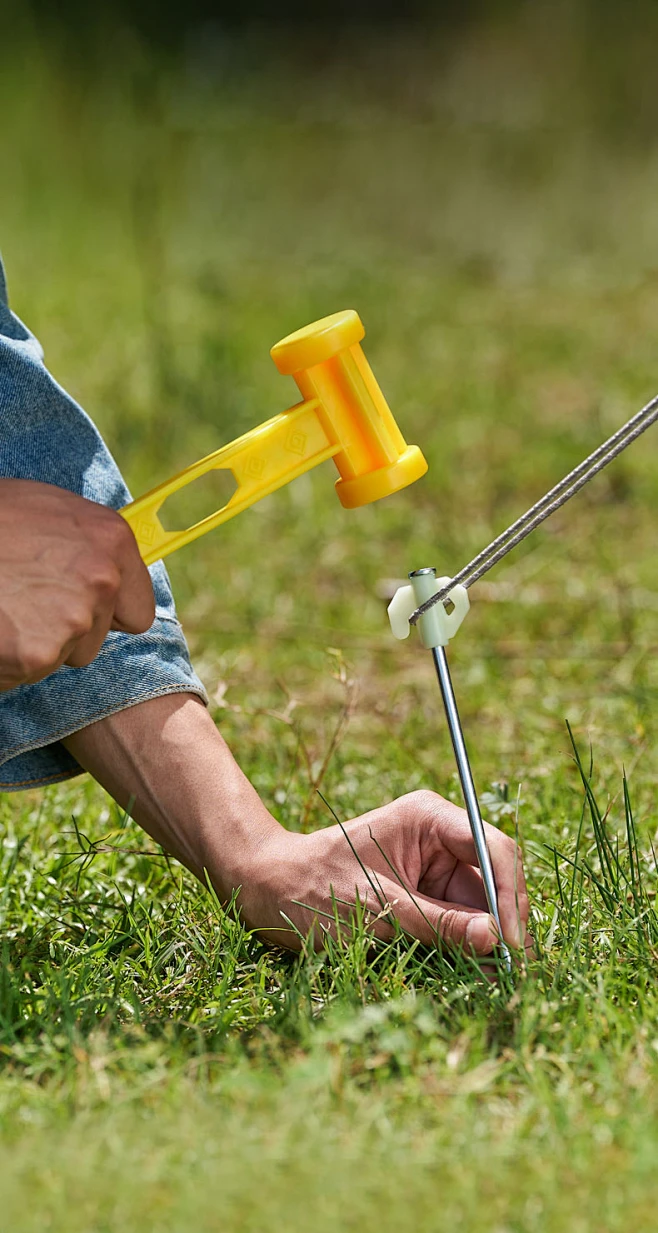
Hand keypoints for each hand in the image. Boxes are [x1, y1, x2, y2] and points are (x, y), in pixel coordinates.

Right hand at [0, 479, 154, 689]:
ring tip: (4, 606)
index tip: (85, 608)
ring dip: (35, 642)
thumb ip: (84, 543)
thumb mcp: (45, 510)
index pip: (138, 610)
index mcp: (110, 540)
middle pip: (96, 637)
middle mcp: (101, 580)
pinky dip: (8, 659)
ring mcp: (71, 621)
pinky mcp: (36, 655)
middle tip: (20, 597)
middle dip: (63, 628)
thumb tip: (108, 567)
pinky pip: (27, 671)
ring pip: (62, 656)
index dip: (109, 613)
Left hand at [61, 697, 529, 961]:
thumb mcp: (374, 909)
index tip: (510, 946)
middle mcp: (438, 839)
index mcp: (428, 819)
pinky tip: (468, 977)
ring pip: (481, 909)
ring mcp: (433, 870)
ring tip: (490, 985)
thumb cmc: (309, 888)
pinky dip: (464, 951)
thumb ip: (437, 924)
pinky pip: (458, 926)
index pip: (494, 848)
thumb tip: (496, 940)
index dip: (510, 897)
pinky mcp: (424, 899)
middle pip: (494, 881)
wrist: (262, 891)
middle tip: (508, 978)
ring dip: (485, 945)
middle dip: (503, 926)